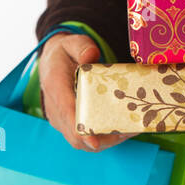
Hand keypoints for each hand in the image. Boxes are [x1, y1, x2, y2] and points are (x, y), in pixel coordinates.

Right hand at [39, 31, 124, 151]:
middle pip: (75, 135)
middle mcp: (55, 108)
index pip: (66, 111)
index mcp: (55, 86)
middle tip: (129, 130)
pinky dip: (104, 137)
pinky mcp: (68, 124)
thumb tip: (92, 56)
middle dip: (102, 138)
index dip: (80, 129)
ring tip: (132, 129)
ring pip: (81, 141)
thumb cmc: (65, 52)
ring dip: (107, 140)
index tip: (94, 141)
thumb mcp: (72, 42)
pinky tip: (124, 129)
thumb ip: (83, 47)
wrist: (52, 61)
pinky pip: (84, 138)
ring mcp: (60, 119)